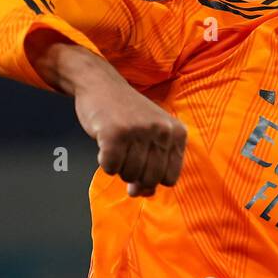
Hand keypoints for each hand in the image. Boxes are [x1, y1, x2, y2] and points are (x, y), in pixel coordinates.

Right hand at [29, 36, 187, 196]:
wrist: (100, 83)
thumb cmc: (127, 113)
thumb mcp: (151, 134)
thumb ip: (154, 164)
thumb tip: (144, 194)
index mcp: (177, 133)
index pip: (170, 178)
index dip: (152, 180)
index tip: (141, 169)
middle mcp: (162, 131)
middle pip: (150, 179)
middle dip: (134, 176)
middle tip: (125, 156)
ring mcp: (139, 132)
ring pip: (129, 175)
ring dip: (118, 167)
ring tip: (116, 146)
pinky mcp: (115, 134)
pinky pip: (110, 168)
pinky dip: (104, 162)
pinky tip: (104, 145)